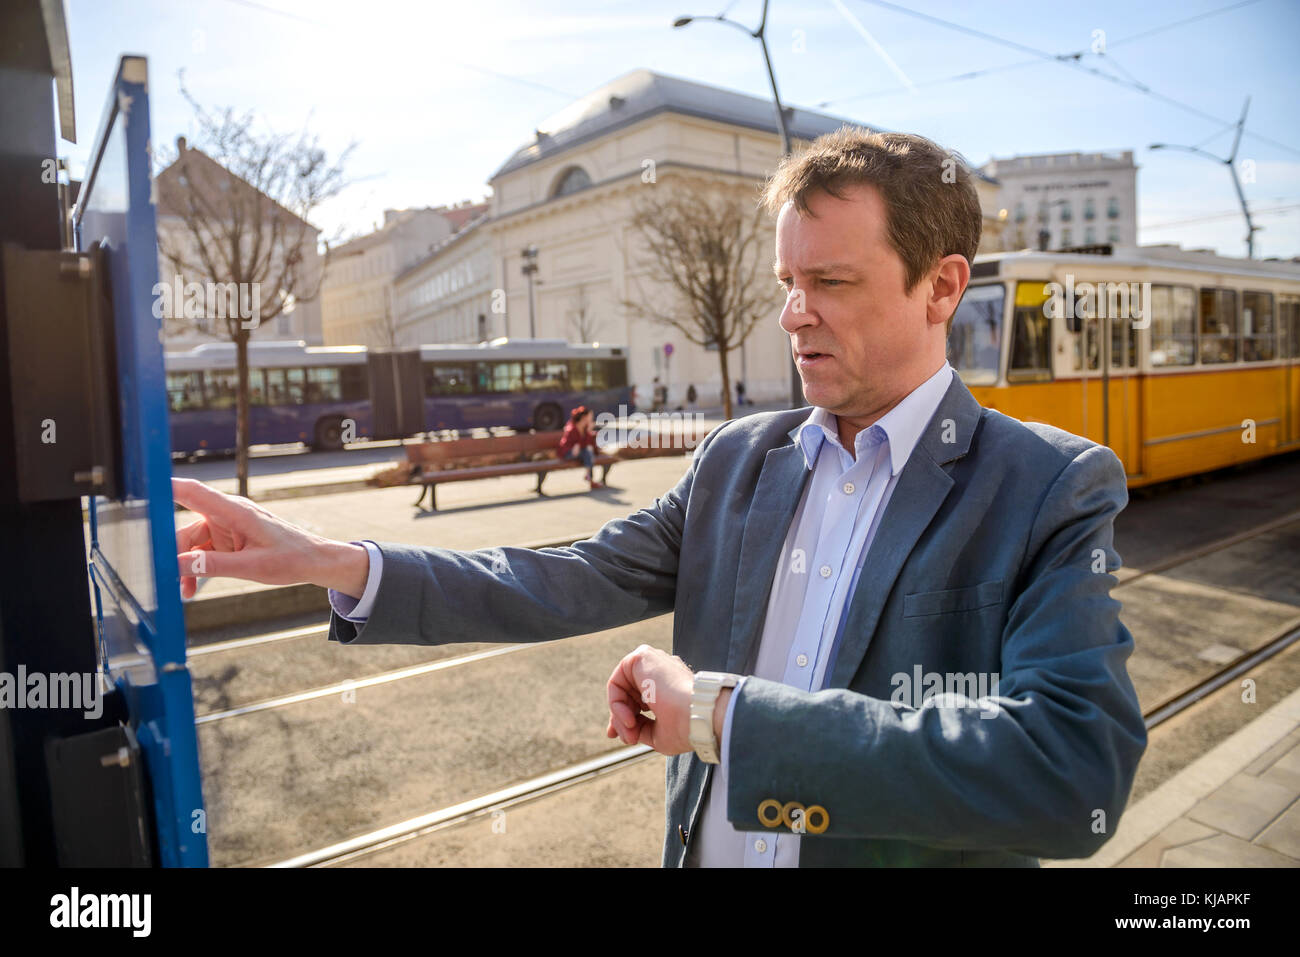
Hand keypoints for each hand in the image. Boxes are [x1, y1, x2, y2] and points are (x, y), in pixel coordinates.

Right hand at [171, 477, 368, 599]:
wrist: (314, 562)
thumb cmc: (291, 558)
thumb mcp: (253, 567)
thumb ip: (214, 565)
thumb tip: (178, 565)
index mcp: (234, 511)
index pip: (191, 493)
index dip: (164, 489)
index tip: (139, 492)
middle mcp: (227, 514)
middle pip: (184, 529)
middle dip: (173, 555)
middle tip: (164, 580)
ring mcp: (226, 526)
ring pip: (191, 544)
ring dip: (185, 567)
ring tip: (183, 592)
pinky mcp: (228, 538)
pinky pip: (202, 552)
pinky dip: (196, 568)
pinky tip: (191, 588)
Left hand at [604, 644, 731, 755]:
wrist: (700, 716)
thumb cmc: (686, 727)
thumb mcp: (659, 733)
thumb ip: (640, 727)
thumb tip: (621, 731)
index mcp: (667, 685)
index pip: (637, 698)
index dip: (625, 718)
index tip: (627, 737)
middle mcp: (659, 671)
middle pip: (626, 694)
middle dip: (620, 719)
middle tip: (629, 738)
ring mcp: (651, 661)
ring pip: (620, 689)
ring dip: (619, 715)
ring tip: (632, 731)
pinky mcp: (642, 656)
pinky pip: (616, 681)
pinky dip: (616, 703)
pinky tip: (630, 718)